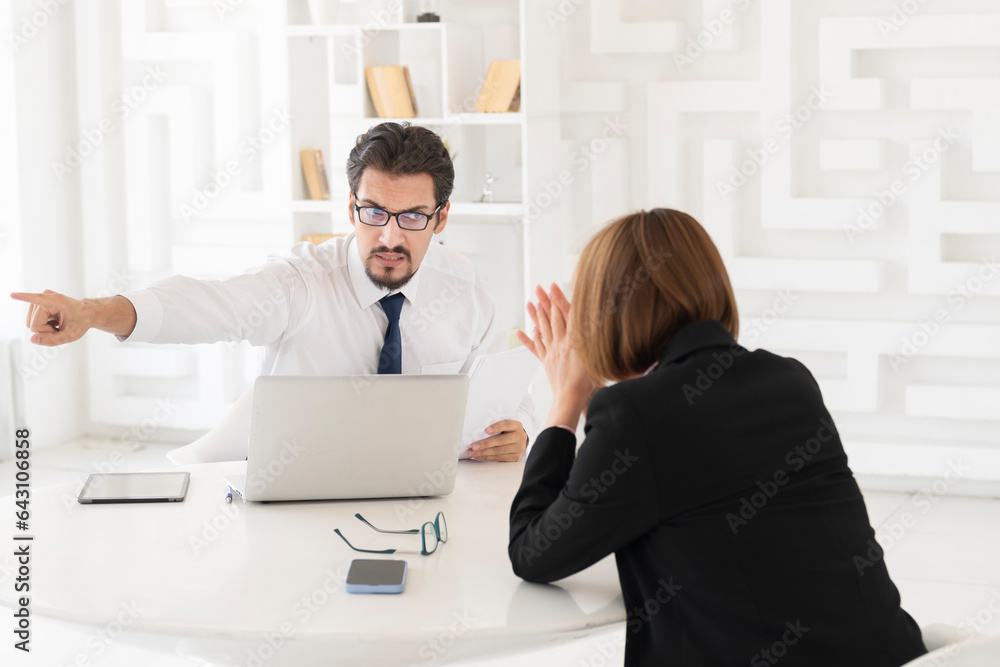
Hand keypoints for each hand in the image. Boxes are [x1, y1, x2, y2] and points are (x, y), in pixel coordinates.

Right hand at [10, 291, 136, 344]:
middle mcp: (46, 297)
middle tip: (60, 327)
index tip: (13, 295)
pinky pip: (31, 323)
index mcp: (57, 301)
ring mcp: (40, 300)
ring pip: (30, 325)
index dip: (25, 298)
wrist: (86, 314)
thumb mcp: (71, 335)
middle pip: (33, 325)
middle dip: (45, 331)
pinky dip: (42, 326)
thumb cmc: (80, 322)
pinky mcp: (36, 304)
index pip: (38, 299)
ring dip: (44, 329)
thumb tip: (32, 339)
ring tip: (57, 324)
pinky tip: (53, 322)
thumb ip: (53, 340)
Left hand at [468, 419, 527, 461]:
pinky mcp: (515, 458)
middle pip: (501, 440)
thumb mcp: (506, 426)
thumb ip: (496, 426)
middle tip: (474, 445)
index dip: (496, 427)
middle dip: (485, 444)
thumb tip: (478, 430)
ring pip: (498, 451)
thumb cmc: (508, 432)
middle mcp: (519, 437)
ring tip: (472, 452)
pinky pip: (498, 458)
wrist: (519, 441)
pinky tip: (479, 456)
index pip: (506, 424)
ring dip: (483, 452)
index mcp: (517, 426)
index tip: (486, 430)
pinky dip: (486, 457)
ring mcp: (518, 449)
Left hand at [516, 284, 598, 423]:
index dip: (559, 299)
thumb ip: (593, 338)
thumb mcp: (596, 356)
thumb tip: (594, 321)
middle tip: (538, 289)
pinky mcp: (546, 361)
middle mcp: (561, 343)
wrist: (572, 397)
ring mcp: (552, 352)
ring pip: (542, 329)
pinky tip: (522, 330)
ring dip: (536, 315)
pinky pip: (535, 347)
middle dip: (545, 301)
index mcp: (574, 340)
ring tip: (530, 303)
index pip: (566, 314)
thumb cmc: (588, 381)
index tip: (553, 287)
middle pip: (552, 318)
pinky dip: (528, 338)